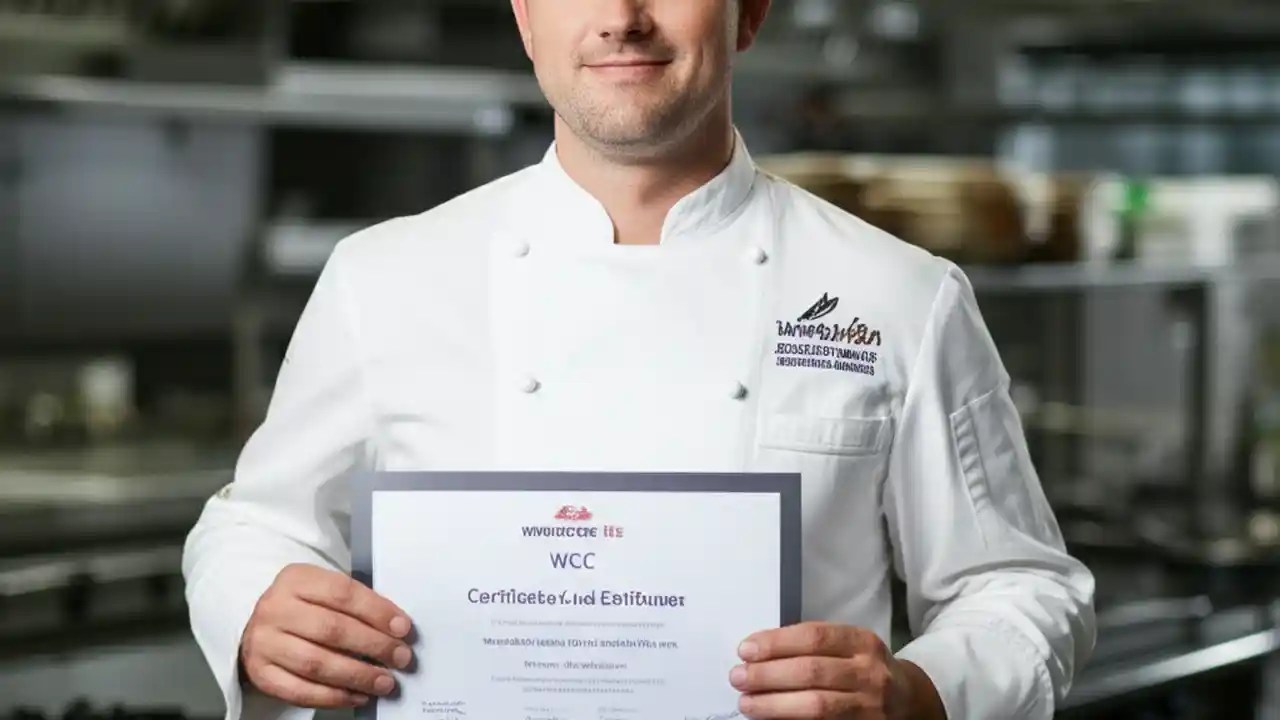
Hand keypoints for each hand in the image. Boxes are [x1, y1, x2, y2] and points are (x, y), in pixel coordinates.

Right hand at [239, 563, 414, 708]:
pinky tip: (358, 696)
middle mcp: (276, 609)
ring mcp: (264, 642)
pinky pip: (301, 691)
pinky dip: (334, 696)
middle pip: (332, 629)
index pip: (342, 593)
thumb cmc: (303, 608)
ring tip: (384, 681)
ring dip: (358, 675)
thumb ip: (354, 604)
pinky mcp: (260, 673)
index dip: (376, 611)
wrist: (258, 627)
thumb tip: (395, 629)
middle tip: (401, 657)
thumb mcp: (322, 591)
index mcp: (296, 579)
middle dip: (373, 645)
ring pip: (317, 663)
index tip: (403, 628)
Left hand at [729, 622, 944, 719]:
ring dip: (774, 704)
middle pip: (811, 671)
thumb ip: (813, 647)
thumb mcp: (850, 647)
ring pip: (817, 706)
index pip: (814, 637)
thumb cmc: (864, 670)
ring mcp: (870, 707)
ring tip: (747, 703)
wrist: (909, 702)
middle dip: (768, 674)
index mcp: (863, 643)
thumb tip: (758, 654)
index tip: (745, 650)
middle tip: (738, 677)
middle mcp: (870, 674)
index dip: (776, 643)